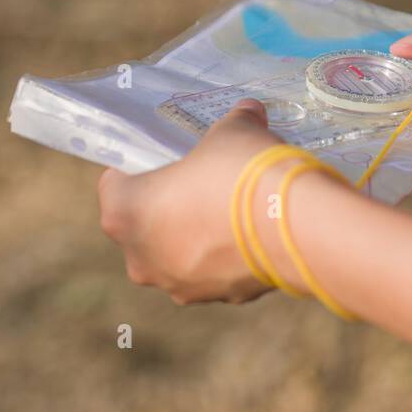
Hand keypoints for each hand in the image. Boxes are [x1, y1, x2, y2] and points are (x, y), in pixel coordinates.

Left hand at [98, 101, 327, 304]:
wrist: (296, 224)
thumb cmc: (243, 170)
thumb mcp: (233, 130)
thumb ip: (234, 121)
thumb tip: (248, 113)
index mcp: (126, 213)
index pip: (115, 185)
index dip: (140, 168)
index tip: (167, 158)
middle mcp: (142, 259)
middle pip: (144, 225)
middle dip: (168, 206)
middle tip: (201, 181)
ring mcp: (180, 285)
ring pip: (178, 254)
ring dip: (197, 236)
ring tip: (233, 208)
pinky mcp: (219, 299)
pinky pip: (214, 271)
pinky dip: (227, 255)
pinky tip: (256, 232)